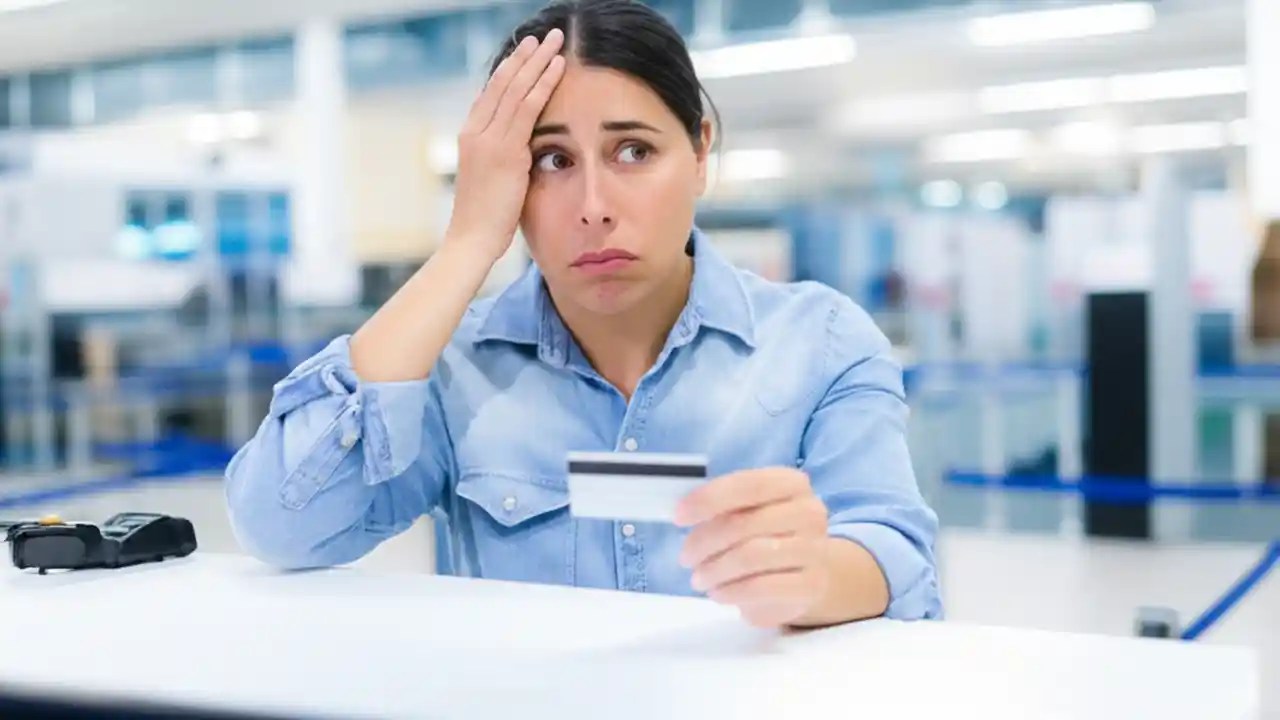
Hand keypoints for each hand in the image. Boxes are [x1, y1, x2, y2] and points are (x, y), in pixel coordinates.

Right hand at [445, 29, 565, 262]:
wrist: (470, 240)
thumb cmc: (485, 220)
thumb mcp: (494, 180)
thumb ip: (506, 159)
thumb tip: (525, 151)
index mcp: (470, 136)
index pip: (492, 93)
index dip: (511, 70)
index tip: (527, 52)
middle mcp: (475, 131)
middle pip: (502, 83)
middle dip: (524, 56)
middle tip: (544, 35)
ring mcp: (488, 139)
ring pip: (516, 88)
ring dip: (537, 61)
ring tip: (555, 40)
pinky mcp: (504, 150)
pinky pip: (527, 108)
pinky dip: (543, 84)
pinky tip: (557, 67)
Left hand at [675, 468, 830, 627]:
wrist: (806, 574)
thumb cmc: (766, 536)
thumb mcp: (745, 513)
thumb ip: (720, 507)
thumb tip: (682, 511)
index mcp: (791, 483)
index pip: (748, 484)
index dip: (709, 499)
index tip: (678, 516)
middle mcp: (809, 512)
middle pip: (744, 523)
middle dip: (705, 542)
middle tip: (685, 557)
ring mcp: (814, 549)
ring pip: (751, 556)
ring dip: (714, 570)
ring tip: (699, 579)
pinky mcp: (811, 584)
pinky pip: (761, 587)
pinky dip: (731, 591)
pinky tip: (718, 593)